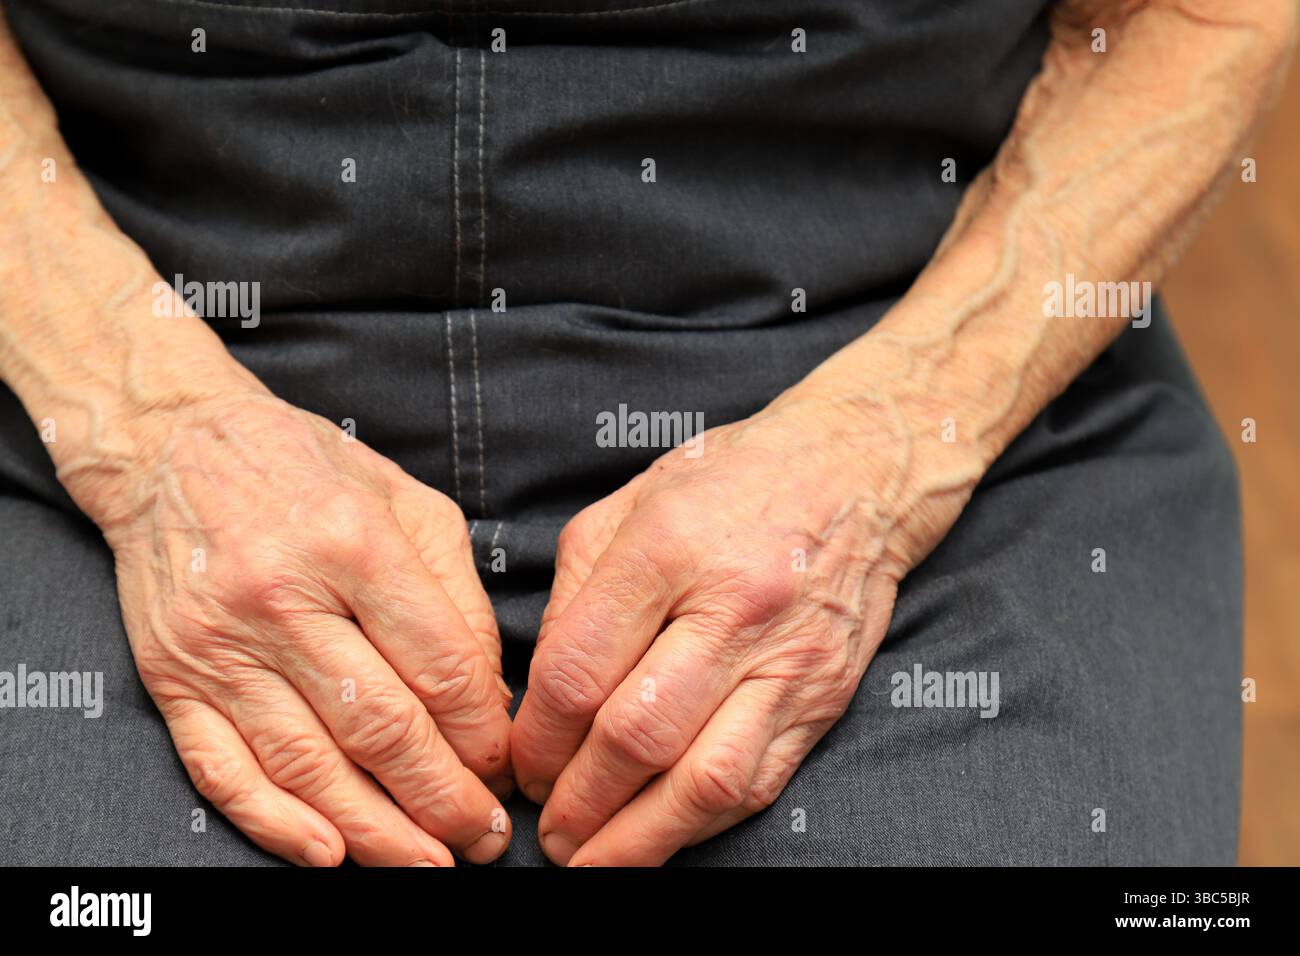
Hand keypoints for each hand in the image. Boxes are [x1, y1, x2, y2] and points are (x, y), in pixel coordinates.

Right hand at [88, 388, 513, 865]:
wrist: (173, 447)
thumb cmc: (307, 471)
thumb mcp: (408, 503)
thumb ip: (458, 598)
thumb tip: (491, 700)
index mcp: (354, 544)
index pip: (439, 666)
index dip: (483, 733)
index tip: (506, 765)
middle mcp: (282, 598)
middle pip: (380, 727)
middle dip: (442, 797)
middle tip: (484, 838)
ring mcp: (219, 645)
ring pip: (307, 763)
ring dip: (375, 830)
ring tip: (427, 864)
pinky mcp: (172, 678)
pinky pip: (223, 769)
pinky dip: (276, 823)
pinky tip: (328, 854)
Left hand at [511, 393, 974, 864]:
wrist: (854, 473)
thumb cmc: (728, 483)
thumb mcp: (628, 505)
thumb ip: (576, 595)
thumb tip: (541, 697)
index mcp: (666, 549)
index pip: (578, 672)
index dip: (536, 739)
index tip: (522, 764)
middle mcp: (731, 608)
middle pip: (636, 736)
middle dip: (577, 800)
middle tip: (548, 827)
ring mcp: (785, 660)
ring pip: (703, 780)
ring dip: (636, 839)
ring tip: (592, 859)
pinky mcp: (822, 698)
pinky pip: (756, 783)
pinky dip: (698, 825)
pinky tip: (659, 835)